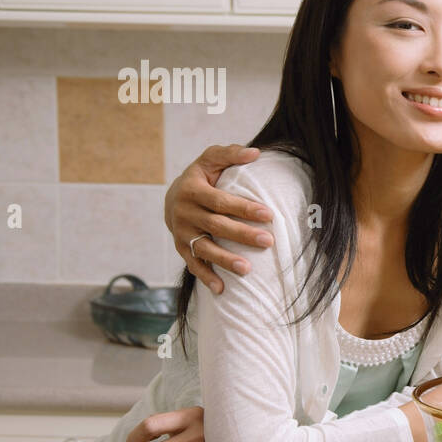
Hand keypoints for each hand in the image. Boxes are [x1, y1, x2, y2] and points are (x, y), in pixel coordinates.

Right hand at [166, 144, 273, 293]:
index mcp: (192, 190)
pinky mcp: (180, 247)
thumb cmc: (201, 176)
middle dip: (242, 235)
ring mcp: (181, 232)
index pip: (220, 201)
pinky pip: (193, 264)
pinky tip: (221, 289)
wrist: (172, 196)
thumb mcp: (210, 160)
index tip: (268, 215)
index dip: (244, 208)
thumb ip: (230, 153)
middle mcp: (184, 212)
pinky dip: (206, 277)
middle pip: (216, 226)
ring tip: (247, 270)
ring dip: (225, 260)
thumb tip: (255, 153)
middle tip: (268, 241)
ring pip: (204, 248)